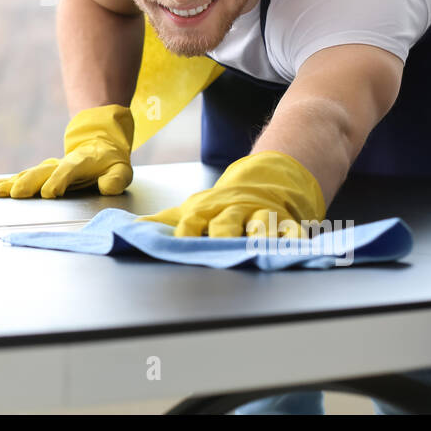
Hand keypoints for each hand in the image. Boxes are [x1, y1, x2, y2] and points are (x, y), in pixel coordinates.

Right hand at [0, 104, 133, 198]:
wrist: (98, 143)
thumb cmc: (110, 162)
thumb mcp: (122, 170)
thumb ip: (116, 179)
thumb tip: (105, 187)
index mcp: (82, 161)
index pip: (69, 170)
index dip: (59, 180)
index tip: (49, 193)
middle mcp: (61, 163)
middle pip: (43, 171)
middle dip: (29, 182)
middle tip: (16, 193)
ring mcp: (49, 167)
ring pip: (30, 173)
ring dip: (13, 182)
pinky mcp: (41, 173)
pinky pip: (23, 177)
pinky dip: (7, 182)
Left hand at [136, 151, 325, 236]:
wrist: (266, 181)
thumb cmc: (223, 203)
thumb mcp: (195, 208)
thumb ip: (167, 221)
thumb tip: (133, 227)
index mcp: (209, 210)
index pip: (193, 221)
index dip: (187, 232)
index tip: (181, 242)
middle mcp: (234, 213)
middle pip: (227, 225)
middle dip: (224, 235)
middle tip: (221, 245)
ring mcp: (260, 217)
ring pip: (260, 228)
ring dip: (260, 238)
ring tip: (260, 248)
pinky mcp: (285, 224)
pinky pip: (293, 234)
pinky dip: (296, 242)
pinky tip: (297, 250)